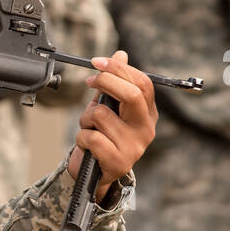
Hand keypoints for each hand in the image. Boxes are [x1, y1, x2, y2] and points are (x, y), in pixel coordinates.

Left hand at [68, 51, 156, 201]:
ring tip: (88, 127)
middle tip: (89, 82)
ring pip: (102, 115)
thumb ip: (114, 83)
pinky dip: (81, 136)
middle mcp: (146, 130)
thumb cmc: (103, 137)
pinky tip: (86, 144)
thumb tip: (120, 53)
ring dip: (85, 117)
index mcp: (148, 114)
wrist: (96, 177)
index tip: (96, 62)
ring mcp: (135, 147)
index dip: (118, 69)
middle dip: (105, 81)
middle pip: (131, 95)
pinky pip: (92, 137)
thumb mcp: (110, 109)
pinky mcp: (118, 161)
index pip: (142, 84)